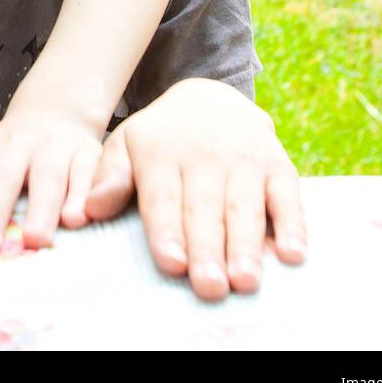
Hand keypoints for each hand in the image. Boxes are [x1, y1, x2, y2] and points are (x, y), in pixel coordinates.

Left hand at [0, 105, 103, 250]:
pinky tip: (77, 219)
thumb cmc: (11, 157)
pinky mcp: (87, 153)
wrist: (55, 115)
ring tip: (35, 239)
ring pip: (46, 175)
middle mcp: (15, 144)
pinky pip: (85, 174)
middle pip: (1, 175)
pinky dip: (81, 196)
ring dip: (40, 208)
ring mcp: (52, 147)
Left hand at [84, 78, 306, 299]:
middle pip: (205, 209)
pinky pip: (288, 195)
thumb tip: (89, 210)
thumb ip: (109, 177)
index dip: (168, 231)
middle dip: (208, 249)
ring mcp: (245, 160)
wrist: (210, 96)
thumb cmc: (161, 138)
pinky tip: (291, 253)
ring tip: (245, 279)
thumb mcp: (127, 145)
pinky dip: (292, 224)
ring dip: (247, 245)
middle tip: (210, 286)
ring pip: (245, 206)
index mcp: (161, 154)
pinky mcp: (277, 165)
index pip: (163, 198)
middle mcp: (204, 156)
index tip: (172, 262)